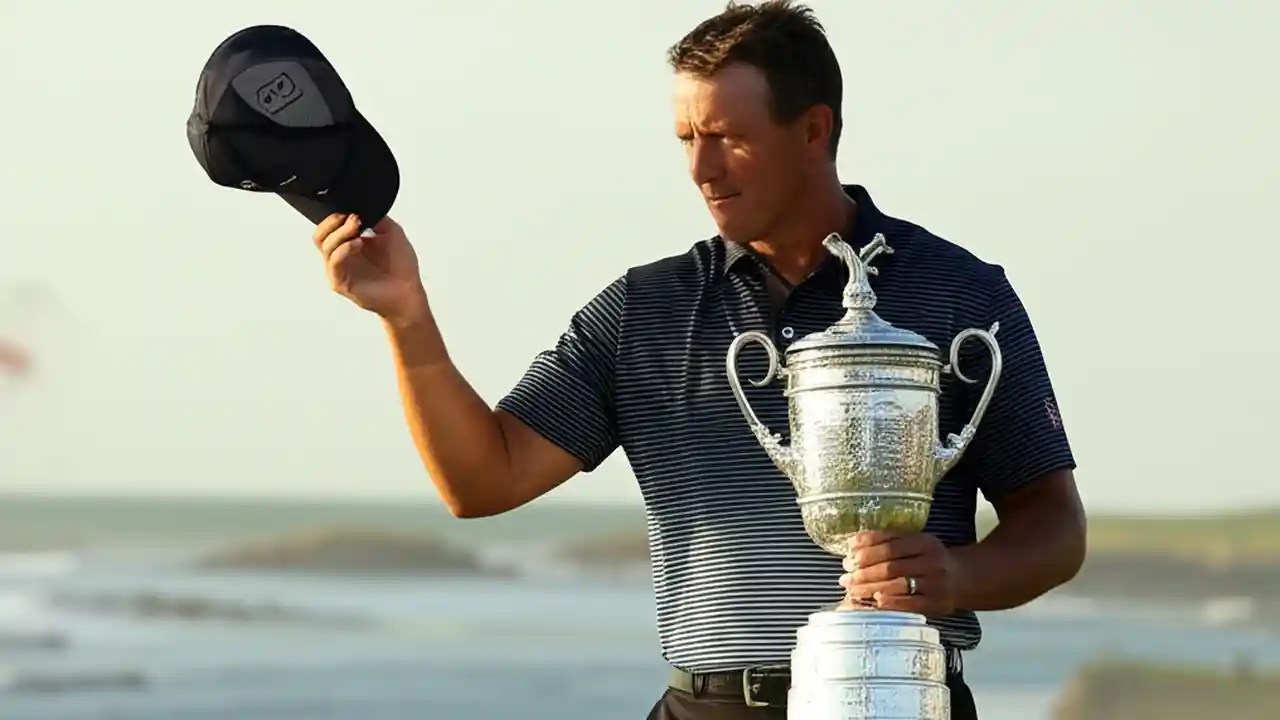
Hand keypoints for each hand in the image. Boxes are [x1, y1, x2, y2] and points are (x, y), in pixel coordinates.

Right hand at [313, 213, 427, 324]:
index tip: (353, 211)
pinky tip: (357, 244)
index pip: (328, 227)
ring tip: (357, 229)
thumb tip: (362, 206)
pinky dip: (343, 249)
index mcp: (348, 244)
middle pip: (320, 235)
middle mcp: (341, 257)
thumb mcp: (391, 232)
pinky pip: (334, 263)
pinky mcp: (340, 283)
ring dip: (340, 233)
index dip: (336, 216)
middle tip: (352, 218)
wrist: (409, 291)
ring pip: (324, 246)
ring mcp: (339, 270)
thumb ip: (376, 218)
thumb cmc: (401, 267)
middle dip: (333, 222)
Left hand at [838, 531, 960, 616]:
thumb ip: (888, 541)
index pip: (890, 544)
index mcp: (925, 542)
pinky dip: (890, 602)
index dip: (866, 550)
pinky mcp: (936, 604)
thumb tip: (852, 545)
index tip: (848, 555)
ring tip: (852, 589)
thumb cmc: (930, 559)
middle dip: (862, 571)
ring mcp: (935, 583)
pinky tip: (874, 601)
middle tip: (845, 576)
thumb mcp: (915, 543)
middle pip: (890, 566)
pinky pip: (909, 604)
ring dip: (869, 587)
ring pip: (897, 585)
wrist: (964, 578)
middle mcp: (932, 561)